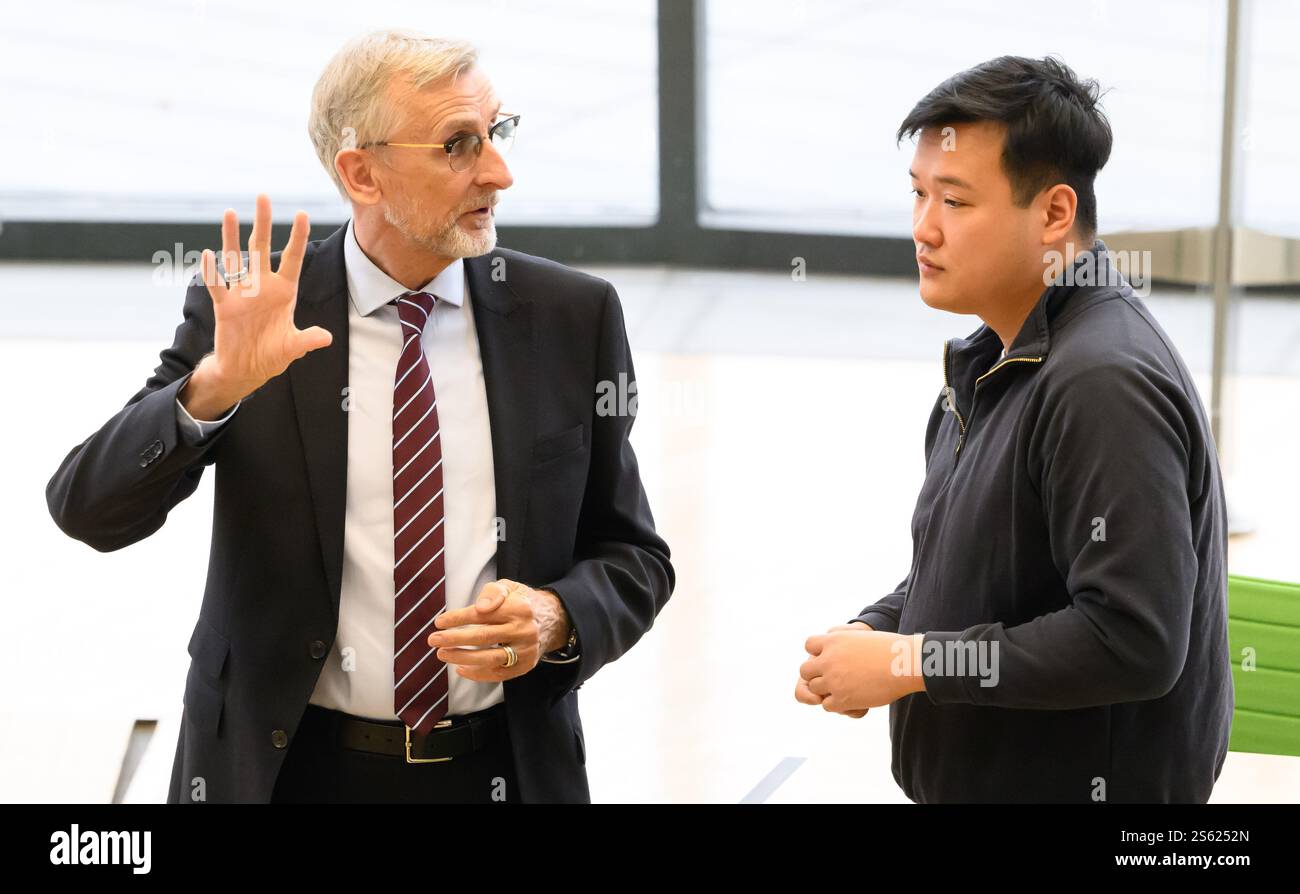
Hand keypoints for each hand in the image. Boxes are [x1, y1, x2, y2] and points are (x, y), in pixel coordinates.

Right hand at [195, 194, 331, 405]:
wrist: (247, 369)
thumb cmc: (272, 354)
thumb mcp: (293, 347)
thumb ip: (307, 340)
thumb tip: (326, 338)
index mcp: (284, 292)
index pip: (293, 259)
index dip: (297, 237)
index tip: (302, 213)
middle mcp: (262, 287)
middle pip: (262, 249)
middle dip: (263, 223)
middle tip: (263, 196)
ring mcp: (242, 294)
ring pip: (235, 259)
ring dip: (231, 237)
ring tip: (230, 212)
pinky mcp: (224, 306)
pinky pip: (217, 285)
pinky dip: (212, 272)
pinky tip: (208, 254)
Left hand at [426, 579, 569, 681]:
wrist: (553, 621)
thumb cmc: (521, 603)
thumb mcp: (510, 587)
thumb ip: (493, 592)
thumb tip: (480, 607)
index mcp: (518, 608)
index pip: (482, 615)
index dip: (458, 619)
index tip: (439, 622)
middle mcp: (524, 630)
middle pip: (484, 637)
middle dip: (454, 639)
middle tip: (433, 640)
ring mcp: (525, 650)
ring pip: (489, 658)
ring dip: (462, 658)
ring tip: (442, 654)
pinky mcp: (525, 665)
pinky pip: (498, 674)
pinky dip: (477, 674)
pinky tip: (460, 668)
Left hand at [797, 629, 926, 713]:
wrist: (905, 664)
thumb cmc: (889, 648)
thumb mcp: (860, 636)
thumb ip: (842, 638)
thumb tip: (831, 635)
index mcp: (833, 640)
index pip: (809, 645)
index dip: (817, 653)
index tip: (830, 658)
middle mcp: (828, 659)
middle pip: (805, 670)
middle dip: (816, 674)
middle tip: (832, 678)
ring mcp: (833, 680)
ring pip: (814, 689)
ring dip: (827, 690)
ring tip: (845, 689)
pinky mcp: (842, 698)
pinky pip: (827, 705)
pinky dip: (837, 705)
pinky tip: (852, 700)